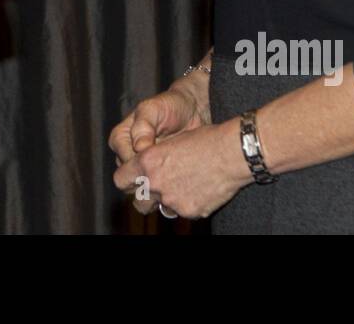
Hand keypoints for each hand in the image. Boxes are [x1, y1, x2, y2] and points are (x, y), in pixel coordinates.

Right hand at [107, 85, 203, 213]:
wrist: (192, 110)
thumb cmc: (170, 105)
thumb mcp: (153, 109)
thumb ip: (143, 125)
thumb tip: (138, 148)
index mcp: (120, 138)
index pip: (123, 162)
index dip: (141, 166)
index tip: (160, 164)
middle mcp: (127, 154)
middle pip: (131, 178)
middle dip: (149, 178)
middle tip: (169, 174)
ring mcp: (143, 165)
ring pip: (143, 185)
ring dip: (158, 184)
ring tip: (176, 176)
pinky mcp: (158, 172)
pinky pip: (157, 187)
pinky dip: (167, 186)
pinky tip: (180, 180)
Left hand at [112, 120, 251, 219]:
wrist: (232, 152)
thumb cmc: (205, 140)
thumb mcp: (172, 142)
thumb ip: (154, 159)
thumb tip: (146, 170)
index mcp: (147, 162)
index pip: (120, 179)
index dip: (127, 179)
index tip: (134, 179)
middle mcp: (155, 183)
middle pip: (137, 201)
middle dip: (144, 196)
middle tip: (157, 188)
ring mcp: (172, 200)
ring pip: (160, 208)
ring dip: (166, 201)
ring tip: (181, 187)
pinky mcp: (189, 211)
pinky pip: (182, 212)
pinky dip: (188, 203)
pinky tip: (200, 189)